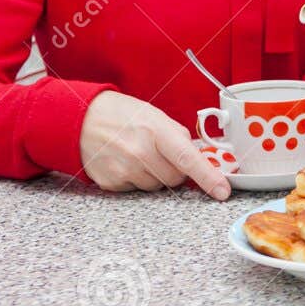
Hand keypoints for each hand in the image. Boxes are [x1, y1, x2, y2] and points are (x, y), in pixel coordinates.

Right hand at [78, 90, 230, 199]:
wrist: (81, 120)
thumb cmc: (122, 114)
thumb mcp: (154, 115)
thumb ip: (178, 137)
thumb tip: (199, 157)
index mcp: (156, 131)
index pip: (188, 159)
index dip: (209, 177)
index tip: (223, 191)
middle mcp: (140, 152)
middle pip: (175, 179)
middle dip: (176, 170)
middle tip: (161, 153)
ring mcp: (124, 170)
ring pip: (157, 187)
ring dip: (155, 175)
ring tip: (138, 154)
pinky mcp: (111, 183)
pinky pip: (136, 190)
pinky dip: (136, 179)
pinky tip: (125, 162)